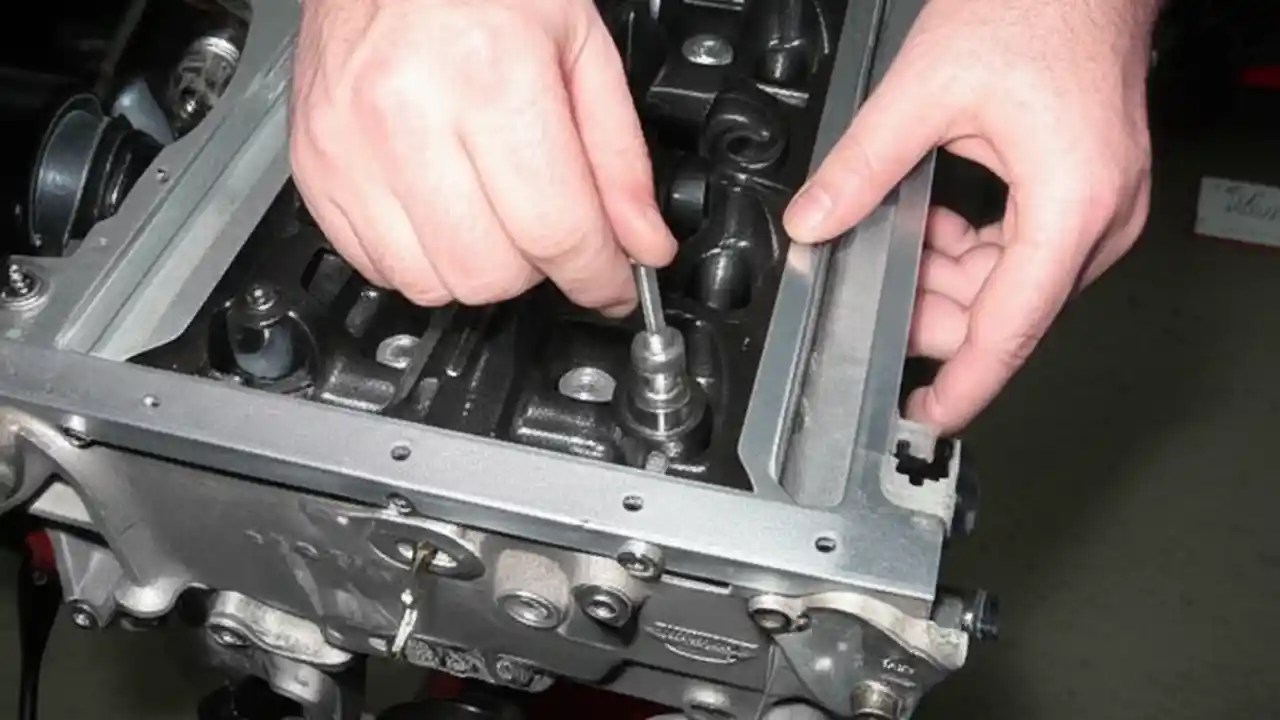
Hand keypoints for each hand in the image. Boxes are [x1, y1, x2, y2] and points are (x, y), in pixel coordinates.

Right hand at [290, 0, 675, 314]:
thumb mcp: (580, 49)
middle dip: (534, 268)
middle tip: (545, 228)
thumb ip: (618, 159)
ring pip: (427, 284)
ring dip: (474, 268)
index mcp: (490, 77)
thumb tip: (641, 245)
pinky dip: (417, 257)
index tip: (612, 284)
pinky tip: (438, 210)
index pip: (555, 231)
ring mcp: (349, 146)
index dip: (598, 275)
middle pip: (488, 274)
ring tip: (489, 216)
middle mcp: (408, 115)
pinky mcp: (315, 166)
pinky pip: (373, 265)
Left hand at [782, 0, 1158, 432]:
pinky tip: (931, 220)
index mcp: (1070, 205)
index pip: (1010, 329)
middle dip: (932, 311)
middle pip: (1005, 309)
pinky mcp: (1087, 194)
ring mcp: (1101, 209)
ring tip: (895, 244)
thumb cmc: (1036, 7)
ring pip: (1010, 283)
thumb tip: (814, 220)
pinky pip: (1022, 249)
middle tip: (872, 294)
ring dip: (946, 276)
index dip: (964, 383)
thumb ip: (861, 165)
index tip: (928, 415)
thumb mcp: (926, 88)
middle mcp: (1099, 218)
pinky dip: (970, 247)